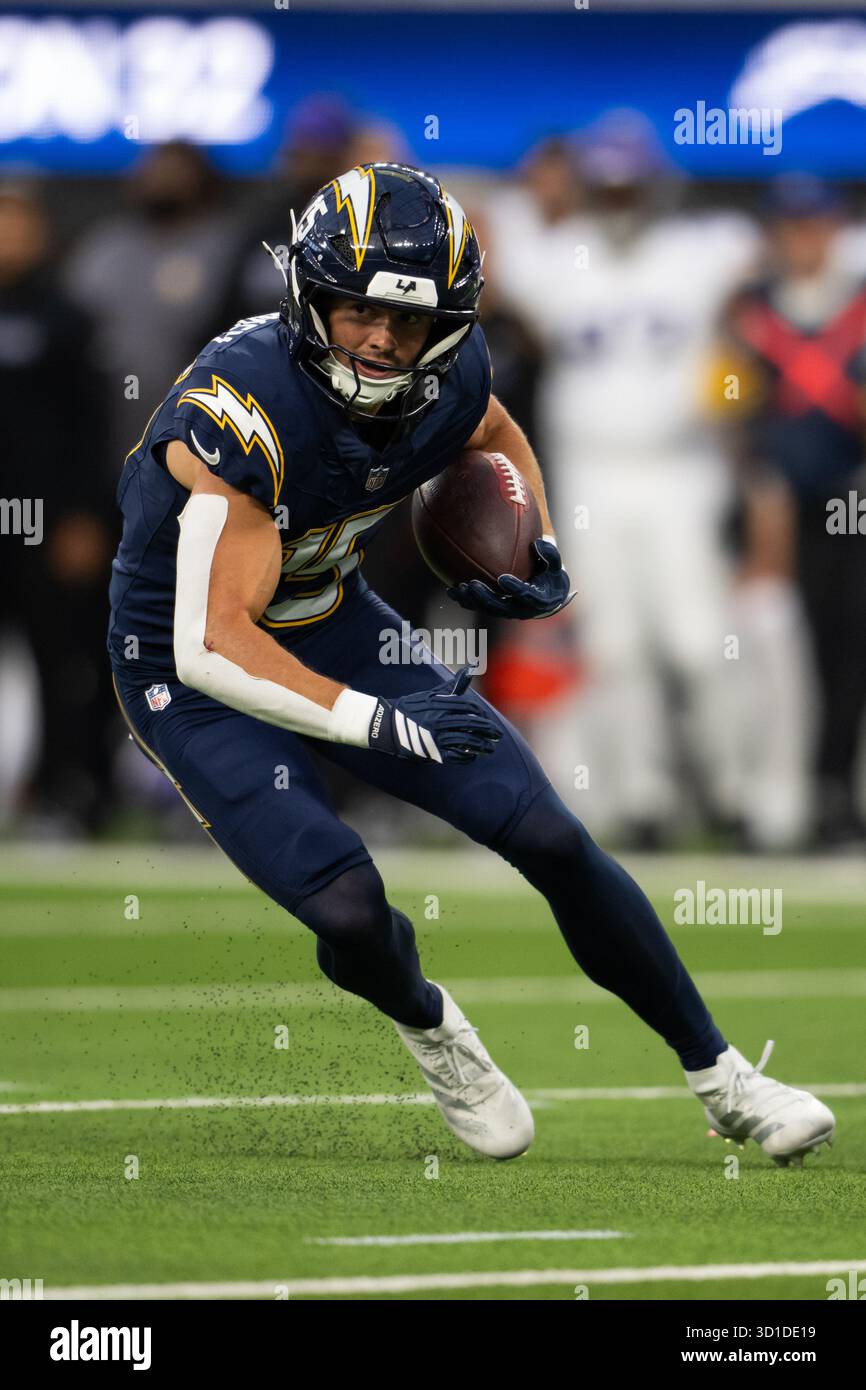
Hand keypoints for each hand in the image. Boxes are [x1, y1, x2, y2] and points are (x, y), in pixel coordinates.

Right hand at [367, 666, 501, 763]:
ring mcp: (437, 738)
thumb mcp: (431, 695)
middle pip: (472, 725)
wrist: (388, 727)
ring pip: (467, 742)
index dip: (480, 714)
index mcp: (440, 705)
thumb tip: (470, 668)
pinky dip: (467, 756)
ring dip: (482, 746)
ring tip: (490, 748)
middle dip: (488, 730)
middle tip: (497, 735)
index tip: (486, 719)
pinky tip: (473, 756)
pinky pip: (456, 756)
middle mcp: (440, 720)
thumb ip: (452, 686)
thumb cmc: (412, 709)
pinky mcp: (433, 753)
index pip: (468, 708)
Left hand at [447, 538, 573, 619]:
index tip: (503, 578)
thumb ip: (551, 555)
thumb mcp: (556, 565)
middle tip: (473, 585)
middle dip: (485, 597)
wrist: (547, 595)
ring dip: (471, 600)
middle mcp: (521, 609)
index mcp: (538, 599)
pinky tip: (451, 590)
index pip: (525, 595)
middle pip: (500, 607)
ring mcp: (507, 611)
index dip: (514, 588)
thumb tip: (539, 542)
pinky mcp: (496, 609)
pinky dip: (465, 600)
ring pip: (486, 609)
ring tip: (457, 589)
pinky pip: (479, 606)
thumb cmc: (551, 575)